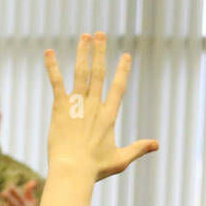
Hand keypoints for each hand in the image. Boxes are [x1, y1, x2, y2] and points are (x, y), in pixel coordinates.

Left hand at [43, 32, 157, 182]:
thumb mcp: (121, 159)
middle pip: (99, 73)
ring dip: (83, 53)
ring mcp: (77, 105)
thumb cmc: (96, 168)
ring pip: (81, 73)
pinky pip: (57, 83)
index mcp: (109, 116)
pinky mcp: (60, 108)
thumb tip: (157, 144)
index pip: (118, 88)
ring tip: (85, 36)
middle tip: (100, 34)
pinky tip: (48, 52)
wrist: (73, 171)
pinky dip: (52, 67)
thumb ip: (139, 148)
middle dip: (100, 52)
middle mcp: (94, 106)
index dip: (123, 71)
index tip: (126, 56)